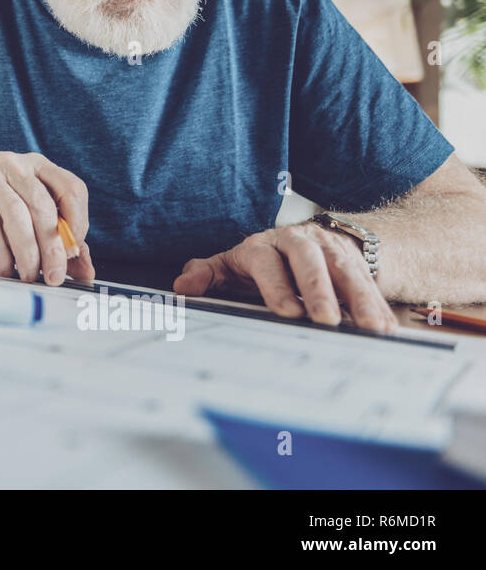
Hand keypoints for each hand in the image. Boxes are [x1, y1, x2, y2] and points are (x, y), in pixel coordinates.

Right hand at [0, 151, 93, 285]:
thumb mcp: (31, 225)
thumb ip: (61, 244)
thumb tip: (85, 272)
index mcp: (38, 166)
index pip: (71, 188)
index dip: (78, 223)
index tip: (73, 252)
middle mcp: (14, 164)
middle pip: (43, 205)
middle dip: (52, 247)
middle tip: (53, 276)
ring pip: (16, 217)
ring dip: (27, 253)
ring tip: (27, 275)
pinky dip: (0, 254)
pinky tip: (4, 268)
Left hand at [173, 223, 397, 333]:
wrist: (309, 240)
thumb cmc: (262, 262)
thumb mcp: (231, 265)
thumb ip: (207, 274)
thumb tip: (182, 288)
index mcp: (263, 245)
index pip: (268, 261)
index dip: (277, 285)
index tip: (287, 312)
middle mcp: (299, 243)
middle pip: (310, 261)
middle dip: (320, 290)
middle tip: (326, 320)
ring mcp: (331, 252)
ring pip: (347, 271)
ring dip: (360, 300)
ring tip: (369, 329)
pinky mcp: (357, 265)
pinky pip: (371, 283)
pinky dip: (380, 305)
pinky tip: (386, 328)